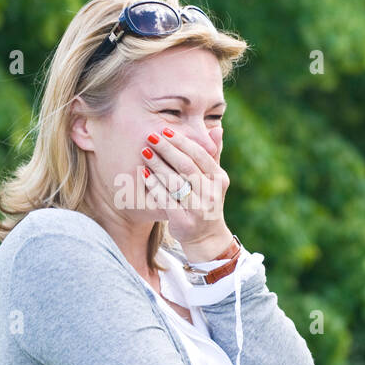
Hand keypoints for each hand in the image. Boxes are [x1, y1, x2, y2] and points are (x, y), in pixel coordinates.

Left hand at [140, 126, 230, 250]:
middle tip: (151, 136)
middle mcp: (211, 194)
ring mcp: (198, 209)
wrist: (206, 237)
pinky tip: (145, 174)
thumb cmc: (206, 201)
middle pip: (186, 166)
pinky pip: (166, 199)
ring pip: (175, 182)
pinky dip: (155, 186)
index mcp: (219, 179)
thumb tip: (217, 128)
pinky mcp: (184, 221)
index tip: (166, 131)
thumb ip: (214, 154)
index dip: (182, 142)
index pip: (200, 155)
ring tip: (145, 152)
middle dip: (167, 149)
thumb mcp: (214, 180)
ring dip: (158, 165)